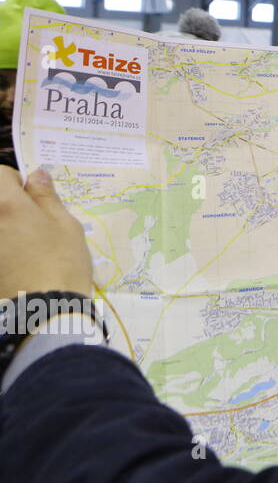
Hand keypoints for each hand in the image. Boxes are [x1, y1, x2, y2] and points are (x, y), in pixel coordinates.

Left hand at [0, 167, 92, 300]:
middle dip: (9, 203)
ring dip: (6, 225)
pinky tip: (16, 260)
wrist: (45, 308)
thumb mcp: (66, 224)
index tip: (33, 195)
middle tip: (31, 218)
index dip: (17, 180)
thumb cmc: (63, 261)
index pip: (0, 173)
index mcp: (7, 204)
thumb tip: (37, 175)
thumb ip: (47, 197)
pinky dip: (4, 245)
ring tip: (25, 243)